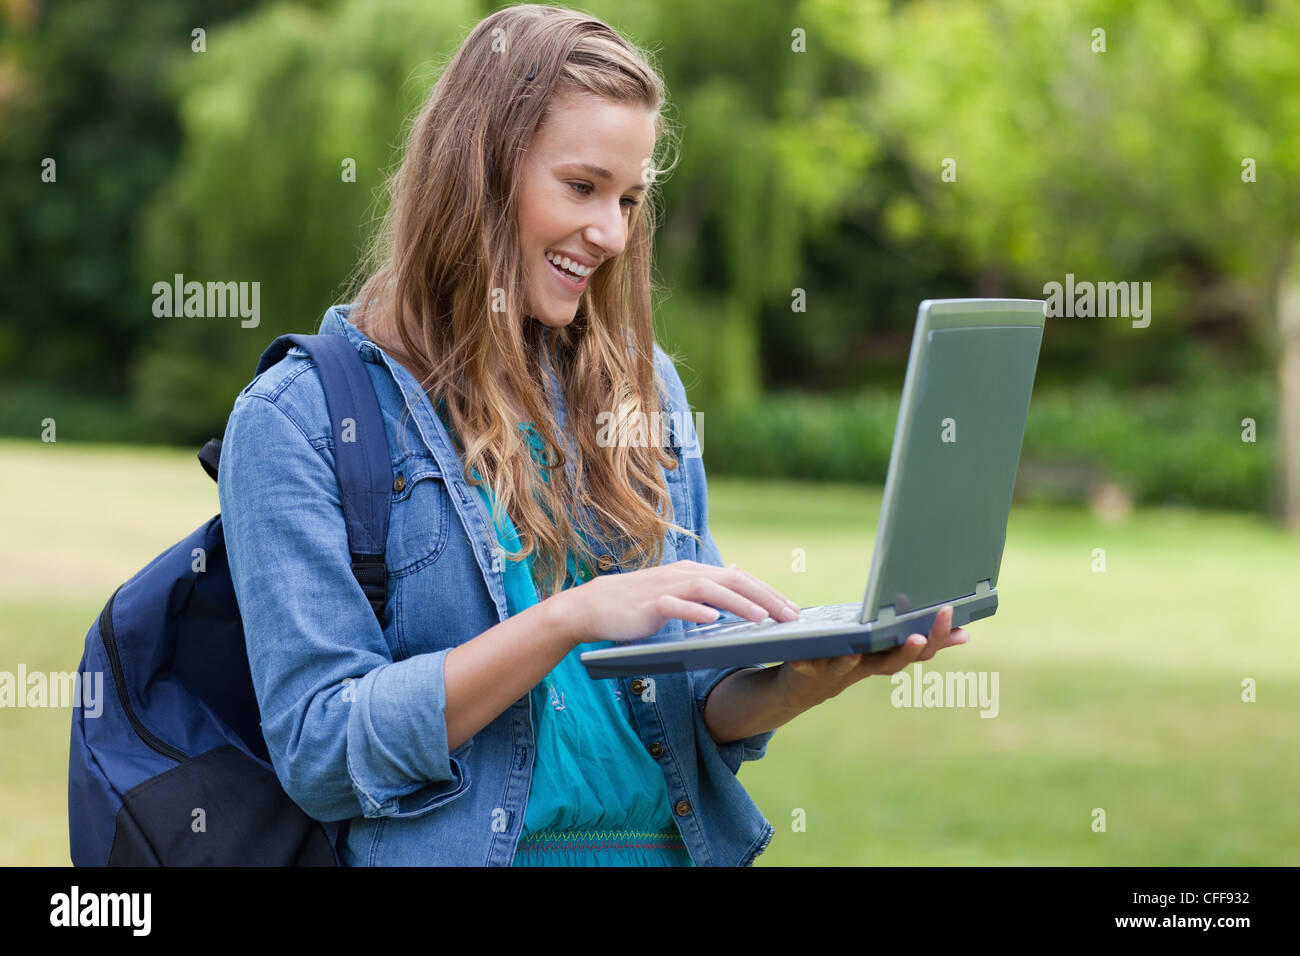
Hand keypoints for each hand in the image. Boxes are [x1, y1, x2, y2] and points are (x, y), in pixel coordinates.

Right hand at [554, 560, 798, 645]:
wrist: (595, 606)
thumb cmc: (640, 603)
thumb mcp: (679, 591)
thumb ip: (708, 586)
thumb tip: (738, 574)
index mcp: (695, 573)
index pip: (740, 580)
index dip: (769, 593)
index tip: (793, 610)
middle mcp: (685, 575)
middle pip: (732, 581)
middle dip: (765, 598)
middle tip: (791, 616)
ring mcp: (666, 589)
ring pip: (709, 590)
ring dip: (737, 603)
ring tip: (762, 618)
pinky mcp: (649, 605)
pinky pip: (675, 606)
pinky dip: (694, 611)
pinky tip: (712, 620)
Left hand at [774, 605, 970, 709]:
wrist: (807, 683)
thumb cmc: (853, 656)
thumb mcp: (885, 646)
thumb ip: (920, 638)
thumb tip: (964, 632)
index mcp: (886, 656)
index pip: (919, 650)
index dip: (937, 636)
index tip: (950, 613)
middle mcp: (867, 666)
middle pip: (891, 663)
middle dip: (907, 651)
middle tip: (920, 638)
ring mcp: (838, 670)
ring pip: (848, 667)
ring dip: (851, 661)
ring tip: (854, 651)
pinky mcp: (808, 669)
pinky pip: (806, 667)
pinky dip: (803, 664)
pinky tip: (798, 658)